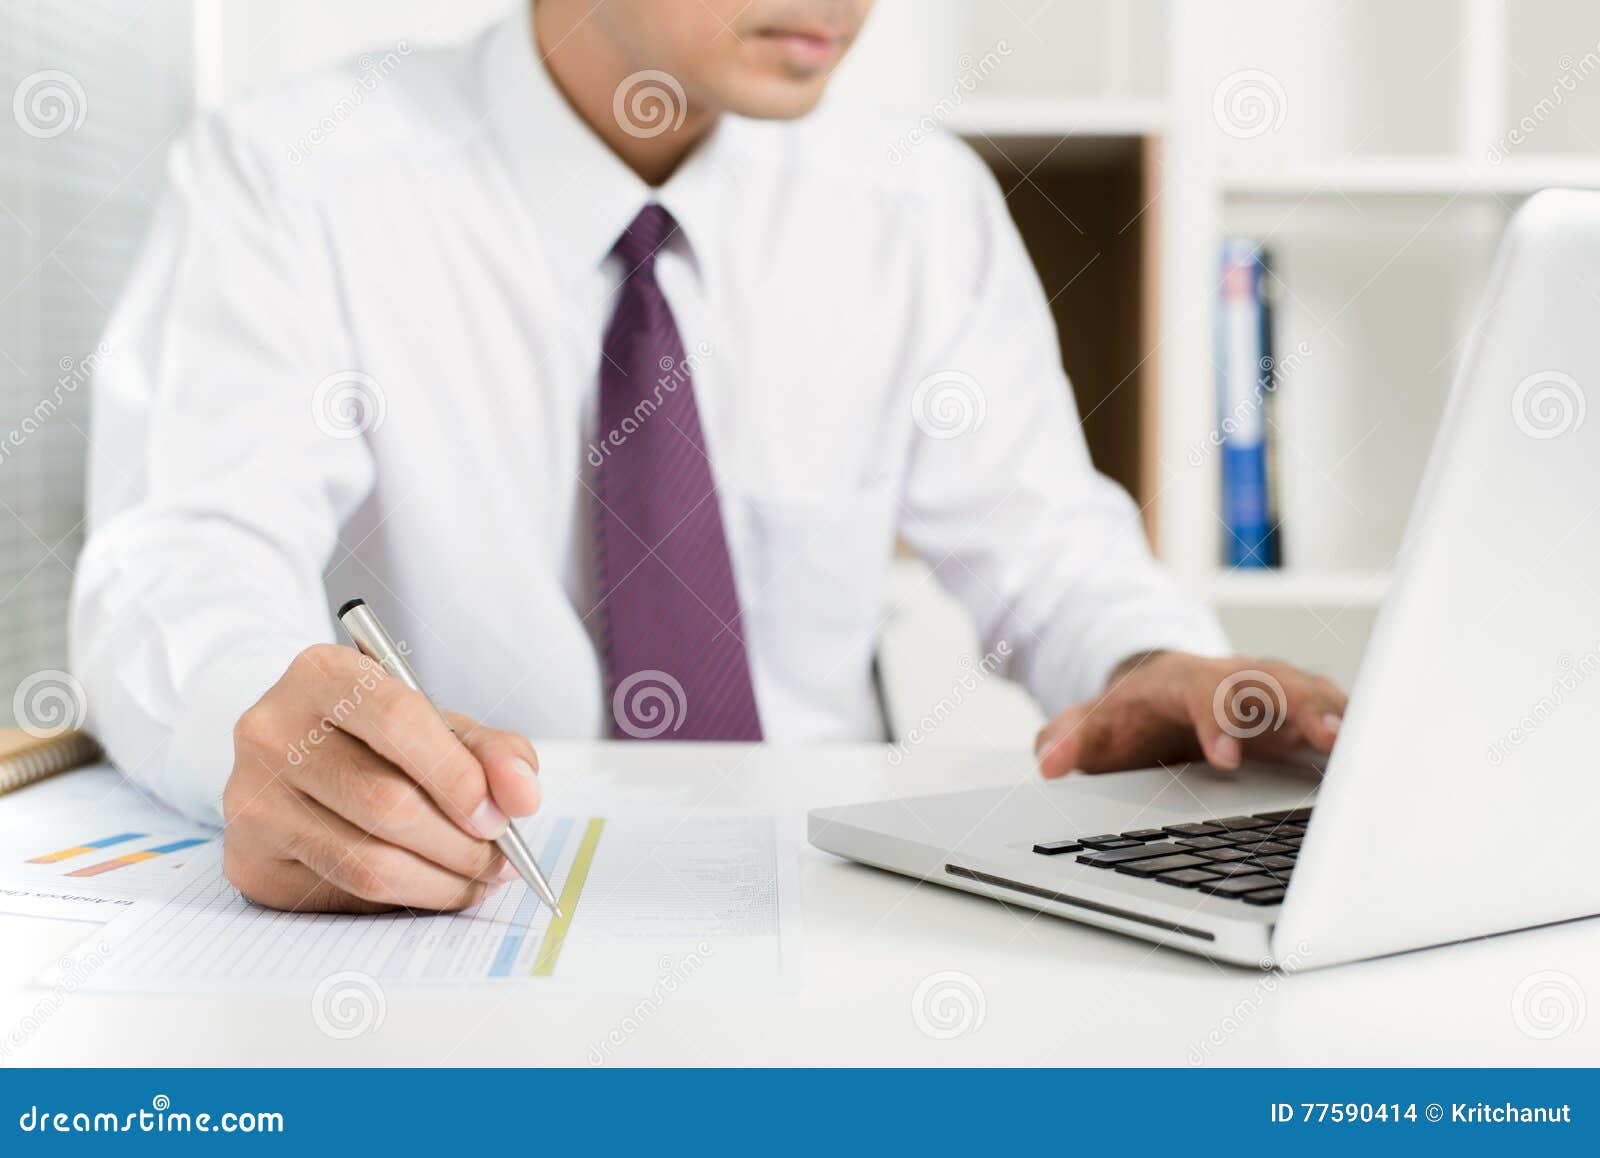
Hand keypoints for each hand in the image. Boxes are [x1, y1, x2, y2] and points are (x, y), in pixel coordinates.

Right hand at [223, 644, 541, 912]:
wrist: (291, 761)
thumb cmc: (375, 739)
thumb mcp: (437, 725)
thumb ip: (491, 751)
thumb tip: (522, 796)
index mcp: (321, 674)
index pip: (398, 720)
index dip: (458, 775)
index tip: (499, 816)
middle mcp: (271, 731)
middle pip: (387, 803)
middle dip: (462, 843)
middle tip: (501, 859)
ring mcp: (251, 798)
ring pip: (367, 860)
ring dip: (442, 881)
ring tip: (479, 877)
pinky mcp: (249, 860)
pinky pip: (345, 893)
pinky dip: (406, 899)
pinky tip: (434, 886)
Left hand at [1034, 651, 1346, 778]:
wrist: (1153, 695)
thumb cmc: (1127, 715)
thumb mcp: (1089, 725)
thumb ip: (1066, 740)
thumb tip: (1047, 761)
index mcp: (1180, 681)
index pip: (1202, 692)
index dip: (1216, 721)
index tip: (1224, 759)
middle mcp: (1231, 678)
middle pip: (1269, 681)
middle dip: (1297, 705)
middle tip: (1324, 737)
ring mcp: (1267, 693)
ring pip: (1306, 691)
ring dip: (1335, 713)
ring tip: (1363, 744)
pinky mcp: (1293, 714)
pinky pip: (1329, 711)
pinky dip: (1353, 727)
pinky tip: (1380, 753)